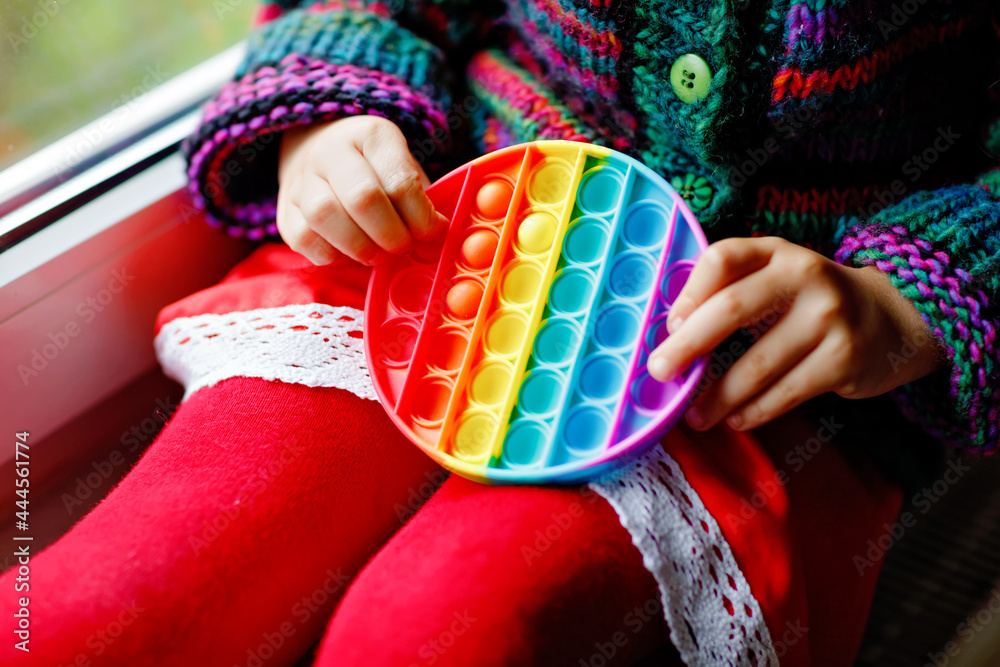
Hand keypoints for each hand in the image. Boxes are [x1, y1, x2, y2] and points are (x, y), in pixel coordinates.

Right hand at [277, 116, 448, 264]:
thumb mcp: (402, 166)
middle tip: (404, 248)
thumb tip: (435, 238)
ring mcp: (302, 179)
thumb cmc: (373, 168)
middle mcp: (330, 151)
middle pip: (362, 199)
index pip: (400, 181)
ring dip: (360, 247)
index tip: (433, 232)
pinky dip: (331, 254)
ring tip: (379, 255)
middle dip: (391, 235)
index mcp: (371, 135)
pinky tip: (349, 254)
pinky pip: (303, 238)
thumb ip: (420, 199)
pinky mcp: (285, 209)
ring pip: (326, 216)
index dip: (422, 217)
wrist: (318, 147)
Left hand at [647, 237, 943, 430]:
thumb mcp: (775, 276)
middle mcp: (804, 276)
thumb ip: (730, 289)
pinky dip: (753, 412)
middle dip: (688, 346)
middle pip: (731, 309)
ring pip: (756, 365)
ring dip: (719, 396)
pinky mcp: (843, 359)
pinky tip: (735, 419)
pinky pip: (785, 393)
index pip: (723, 258)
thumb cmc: (809, 300)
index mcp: (776, 251)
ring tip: (696, 416)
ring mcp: (827, 317)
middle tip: (660, 372)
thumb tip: (670, 335)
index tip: (669, 325)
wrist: (891, 318)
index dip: (689, 292)